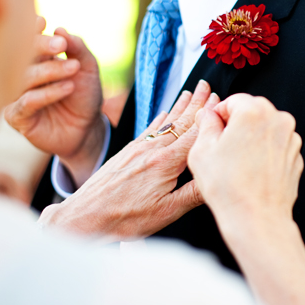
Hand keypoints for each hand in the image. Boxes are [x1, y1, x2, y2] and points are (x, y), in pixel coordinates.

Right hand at [5, 16, 103, 185]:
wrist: (88, 129)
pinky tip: (67, 88)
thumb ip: (77, 48)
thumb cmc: (84, 96)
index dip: (32, 31)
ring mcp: (17, 96)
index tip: (41, 21)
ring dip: (50, 71)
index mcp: (36, 60)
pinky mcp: (17, 117)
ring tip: (74, 68)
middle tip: (60, 44)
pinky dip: (47, 94)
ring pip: (24, 78)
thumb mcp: (88, 69)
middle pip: (23, 57)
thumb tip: (60, 29)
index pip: (29, 41)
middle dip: (41, 48)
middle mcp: (23, 75)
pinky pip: (27, 102)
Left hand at [38, 81, 219, 241]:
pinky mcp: (126, 152)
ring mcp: (138, 149)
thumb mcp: (167, 212)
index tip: (220, 100)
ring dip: (180, 106)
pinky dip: (160, 118)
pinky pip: (148, 130)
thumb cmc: (124, 218)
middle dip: (197, 103)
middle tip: (207, 86)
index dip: (209, 116)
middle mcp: (152, 150)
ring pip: (165, 122)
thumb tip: (217, 178)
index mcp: (166, 163)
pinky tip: (164, 112)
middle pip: (181, 122)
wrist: (85, 217)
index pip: (195, 133)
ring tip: (190, 92)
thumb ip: (194, 193)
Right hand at [190, 96, 304, 304]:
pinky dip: (264, 153)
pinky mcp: (297, 156)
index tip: (211, 131)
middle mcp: (278, 119)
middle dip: (236, 125)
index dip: (218, 116)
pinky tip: (251, 172)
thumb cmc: (228, 187)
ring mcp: (291, 138)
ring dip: (251, 139)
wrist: (257, 218)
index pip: (232, 101)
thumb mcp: (202, 150)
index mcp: (254, 111)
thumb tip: (207, 114)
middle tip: (222, 149)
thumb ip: (205, 124)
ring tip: (236, 164)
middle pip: (252, 112)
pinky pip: (276, 146)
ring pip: (265, 129)